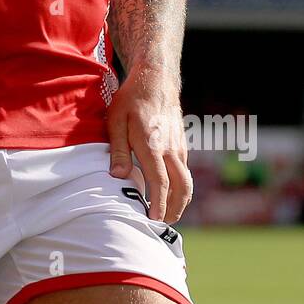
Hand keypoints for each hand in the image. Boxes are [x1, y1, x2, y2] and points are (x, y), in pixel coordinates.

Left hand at [106, 65, 191, 223]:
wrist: (156, 79)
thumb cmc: (131, 100)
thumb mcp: (116, 121)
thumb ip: (117, 151)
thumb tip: (117, 177)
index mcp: (153, 145)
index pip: (160, 183)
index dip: (158, 204)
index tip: (153, 221)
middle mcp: (171, 149)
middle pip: (181, 188)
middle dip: (173, 210)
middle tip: (160, 225)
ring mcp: (179, 147)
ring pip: (187, 182)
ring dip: (179, 201)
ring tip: (166, 214)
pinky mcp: (182, 145)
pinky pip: (185, 172)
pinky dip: (180, 188)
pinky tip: (168, 193)